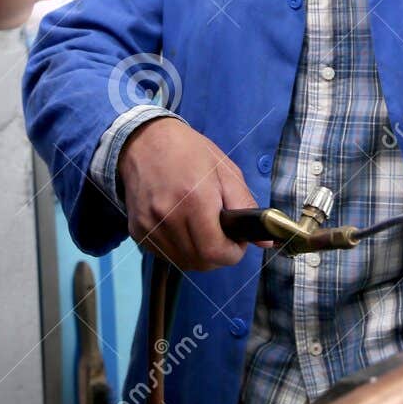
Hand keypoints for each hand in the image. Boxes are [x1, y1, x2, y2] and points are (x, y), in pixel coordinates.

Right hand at [118, 117, 263, 270]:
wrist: (144, 141)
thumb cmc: (190, 152)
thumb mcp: (226, 171)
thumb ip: (245, 206)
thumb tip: (265, 241)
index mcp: (195, 200)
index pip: (215, 252)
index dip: (233, 253)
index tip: (237, 241)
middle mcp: (169, 217)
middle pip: (200, 262)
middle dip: (218, 255)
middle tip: (222, 235)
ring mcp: (149, 226)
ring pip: (183, 262)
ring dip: (198, 254)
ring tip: (202, 230)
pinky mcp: (137, 231)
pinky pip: (165, 255)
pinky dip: (179, 249)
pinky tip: (182, 228)